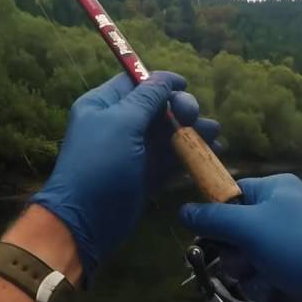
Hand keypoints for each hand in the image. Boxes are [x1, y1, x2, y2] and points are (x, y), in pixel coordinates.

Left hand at [32, 71, 218, 278]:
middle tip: (195, 117)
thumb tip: (167, 79)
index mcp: (103, 106)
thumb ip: (147, 99)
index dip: (161, 82)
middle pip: (156, 108)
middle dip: (180, 110)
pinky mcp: (144, 175)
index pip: (135, 83)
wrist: (85, 222)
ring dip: (191, 132)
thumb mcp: (122, 125)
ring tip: (216, 135)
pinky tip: (212, 152)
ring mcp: (132, 152)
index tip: (185, 84)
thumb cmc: (100, 166)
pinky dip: (189, 155)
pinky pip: (170, 159)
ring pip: (167, 134)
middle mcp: (117, 125)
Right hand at [179, 173, 301, 301]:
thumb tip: (183, 210)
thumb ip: (214, 219)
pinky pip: (269, 291)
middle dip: (239, 262)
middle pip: (236, 240)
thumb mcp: (253, 227)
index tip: (209, 240)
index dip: (217, 220)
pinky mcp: (299, 282)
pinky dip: (273, 301)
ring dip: (256, 285)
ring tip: (275, 289)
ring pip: (250, 271)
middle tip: (250, 266)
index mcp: (276, 192)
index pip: (230, 198)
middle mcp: (283, 219)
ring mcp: (292, 252)